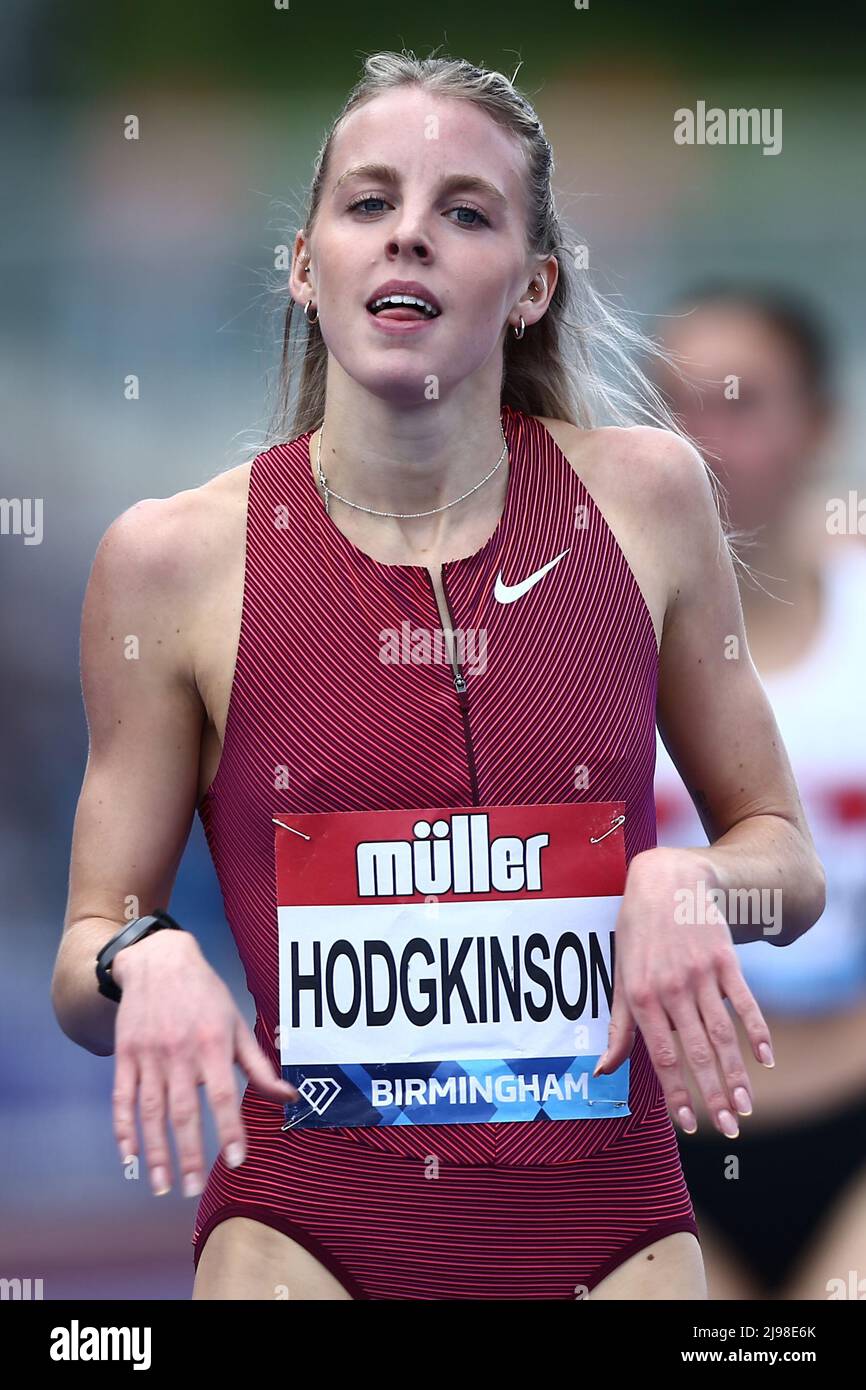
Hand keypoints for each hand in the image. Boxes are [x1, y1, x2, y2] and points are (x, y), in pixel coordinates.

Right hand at [111, 929, 298, 1195]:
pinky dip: (123, 1128)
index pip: (222, 1095)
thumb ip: (259, 1066)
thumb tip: (289, 1097)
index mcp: (212, 1044)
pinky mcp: (126, 1054)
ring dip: (155, 1152)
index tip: (236, 1161)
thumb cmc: (206, 994)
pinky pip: (122, 1098)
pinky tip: (129, 1156)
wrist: (159, 960)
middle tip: (193, 1190)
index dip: (229, 1130)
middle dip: (189, 1154)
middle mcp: (180, 1052)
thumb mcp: (237, 1024)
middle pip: (183, 1112)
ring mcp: (149, 1055)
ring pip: (150, 1111)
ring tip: (162, 1185)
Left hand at [594, 847, 774, 1136]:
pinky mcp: (725, 960)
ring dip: (737, 1073)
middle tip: (729, 1128)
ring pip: (722, 1033)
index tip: (690, 1125)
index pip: (663, 1057)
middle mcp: (671, 988)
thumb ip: (618, 1028)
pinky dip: (757, 1031)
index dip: (678, 1094)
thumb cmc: (636, 934)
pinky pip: (744, 1001)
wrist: (666, 881)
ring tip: (746, 1107)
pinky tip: (765, 1059)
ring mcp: (700, 974)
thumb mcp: (620, 976)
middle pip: (696, 1052)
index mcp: (641, 997)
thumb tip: (601, 1072)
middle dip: (714, 1095)